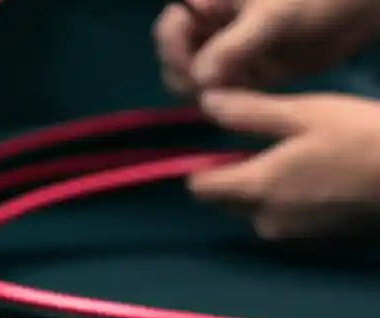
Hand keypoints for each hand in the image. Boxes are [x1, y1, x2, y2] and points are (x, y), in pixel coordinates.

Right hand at [154, 0, 379, 95]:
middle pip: (174, 56)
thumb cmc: (309, 0)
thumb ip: (234, 45)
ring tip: (222, 99)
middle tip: (208, 92)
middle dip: (184, 76)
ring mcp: (223, 51)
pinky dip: (219, 100)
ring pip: (190, 76)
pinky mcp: (240, 72)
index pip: (171, 28)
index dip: (175, 52)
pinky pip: (216, 91)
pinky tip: (233, 105)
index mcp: (208, 2)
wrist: (350, 16)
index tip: (197, 74)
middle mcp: (209, 26)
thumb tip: (199, 79)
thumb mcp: (272, 17)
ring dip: (199, 92)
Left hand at [188, 90, 379, 243]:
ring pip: (257, 214)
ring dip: (264, 193)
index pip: (200, 188)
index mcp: (254, 189)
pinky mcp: (315, 245)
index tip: (222, 148)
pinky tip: (320, 185)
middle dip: (234, 179)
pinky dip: (291, 206)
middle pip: (226, 203)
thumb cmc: (359, 137)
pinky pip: (286, 225)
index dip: (204, 167)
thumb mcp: (302, 113)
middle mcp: (264, 222)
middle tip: (266, 150)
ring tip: (299, 164)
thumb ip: (248, 112)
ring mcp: (291, 238)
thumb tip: (206, 103)